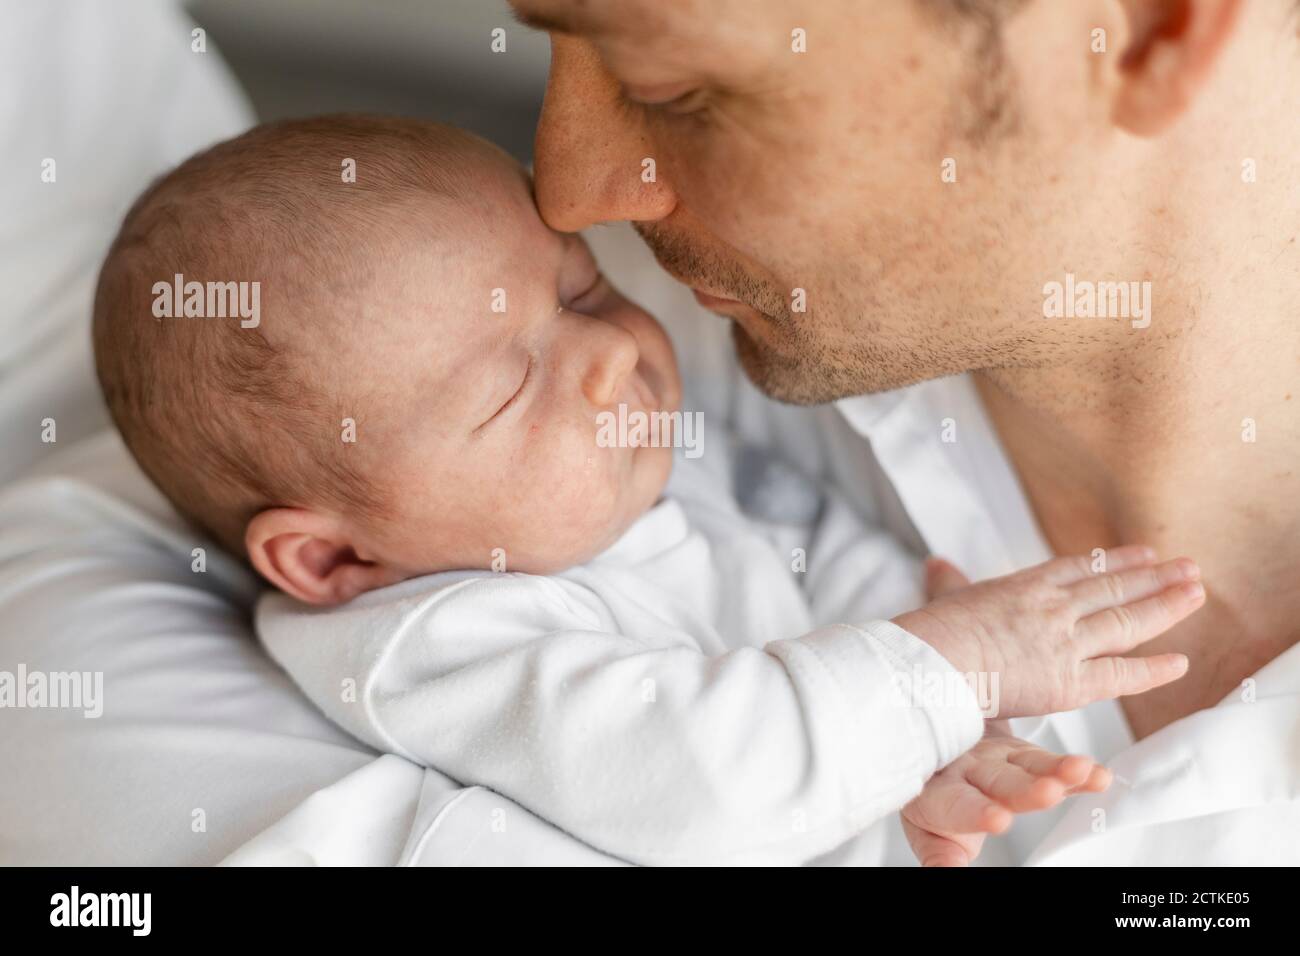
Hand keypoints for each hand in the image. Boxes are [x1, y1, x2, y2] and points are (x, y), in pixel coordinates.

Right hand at [892, 546, 1201, 717]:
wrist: (930, 660)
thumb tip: (936, 564)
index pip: (1080, 569)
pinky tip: (1179, 662)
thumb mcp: (944, 596)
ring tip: (1197, 593)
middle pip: (1113, 587)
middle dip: (1154, 576)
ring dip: (1165, 605)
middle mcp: (1051, 607)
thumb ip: (948, 582)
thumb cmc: (929, 632)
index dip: (1115, 561)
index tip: (1143, 554)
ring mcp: (1063, 642)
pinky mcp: (1066, 681)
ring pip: (1125, 620)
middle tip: (1189, 567)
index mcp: (1023, 586)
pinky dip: (1152, 669)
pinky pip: (1120, 674)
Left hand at [901, 724, 1110, 866]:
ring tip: (1080, 770)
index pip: (959, 804)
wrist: (936, 761)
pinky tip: (1097, 775)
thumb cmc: (935, 805)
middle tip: (1048, 792)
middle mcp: (970, 771)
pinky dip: (1077, 772)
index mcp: (942, 794)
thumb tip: (948, 874)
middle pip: (999, 780)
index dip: (978, 811)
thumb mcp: (931, 835)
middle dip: (1025, 788)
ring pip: (1028, 763)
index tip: (998, 819)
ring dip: (1056, 769)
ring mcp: (998, 759)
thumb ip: (941, 856)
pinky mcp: (1022, 755)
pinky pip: (1052, 763)